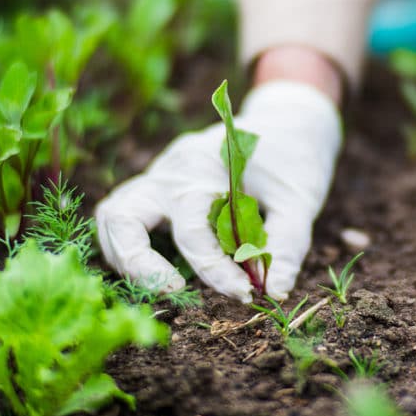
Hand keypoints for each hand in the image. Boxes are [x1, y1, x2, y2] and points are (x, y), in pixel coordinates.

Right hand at [95, 80, 341, 302]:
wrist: (289, 122)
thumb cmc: (294, 159)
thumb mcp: (300, 200)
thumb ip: (286, 245)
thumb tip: (276, 291)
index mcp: (204, 167)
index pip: (194, 231)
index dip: (216, 271)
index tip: (246, 293)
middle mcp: (171, 171)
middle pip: (123, 217)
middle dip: (140, 264)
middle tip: (174, 291)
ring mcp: (160, 175)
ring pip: (115, 217)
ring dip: (128, 258)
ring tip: (164, 285)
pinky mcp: (160, 185)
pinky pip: (127, 216)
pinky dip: (133, 246)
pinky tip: (162, 269)